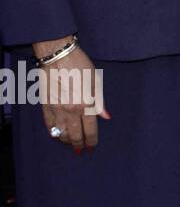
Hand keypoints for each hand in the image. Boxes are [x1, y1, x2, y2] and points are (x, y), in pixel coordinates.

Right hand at [34, 36, 109, 153]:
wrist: (57, 56)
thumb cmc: (80, 65)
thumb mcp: (96, 81)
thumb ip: (100, 102)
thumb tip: (106, 117)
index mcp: (85, 104)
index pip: (90, 130)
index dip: (91, 141)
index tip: (92, 147)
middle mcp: (70, 110)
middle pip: (75, 135)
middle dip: (79, 144)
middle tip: (82, 150)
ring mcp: (56, 109)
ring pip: (60, 133)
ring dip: (67, 141)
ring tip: (71, 144)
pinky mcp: (45, 106)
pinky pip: (48, 125)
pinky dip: (53, 133)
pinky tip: (58, 136)